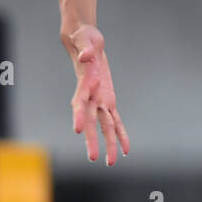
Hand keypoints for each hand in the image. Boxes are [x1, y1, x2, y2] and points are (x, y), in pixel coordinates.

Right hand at [67, 25, 129, 164]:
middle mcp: (89, 96)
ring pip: (104, 125)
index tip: (75, 129)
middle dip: (92, 139)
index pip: (79, 103)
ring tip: (110, 162)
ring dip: (108, 143)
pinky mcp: (108, 99)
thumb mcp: (85, 39)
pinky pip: (115, 120)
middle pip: (90, 121)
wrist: (85, 41)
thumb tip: (87, 56)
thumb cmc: (84, 39)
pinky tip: (125, 149)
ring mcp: (98, 100)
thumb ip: (86, 49)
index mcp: (83, 84)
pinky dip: (120, 133)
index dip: (77, 116)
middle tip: (93, 158)